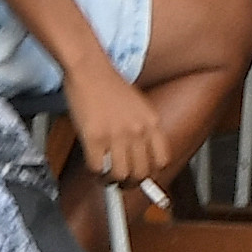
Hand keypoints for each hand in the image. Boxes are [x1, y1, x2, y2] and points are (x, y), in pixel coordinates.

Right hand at [64, 64, 168, 186]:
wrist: (90, 69)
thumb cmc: (110, 85)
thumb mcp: (138, 107)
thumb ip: (142, 130)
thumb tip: (138, 158)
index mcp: (152, 123)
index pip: (162, 160)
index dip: (151, 172)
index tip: (143, 176)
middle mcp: (138, 131)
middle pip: (142, 173)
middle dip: (131, 183)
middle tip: (121, 182)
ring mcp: (117, 135)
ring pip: (120, 175)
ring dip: (112, 181)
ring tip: (106, 176)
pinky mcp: (95, 138)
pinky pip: (98, 168)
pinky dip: (95, 172)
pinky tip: (93, 166)